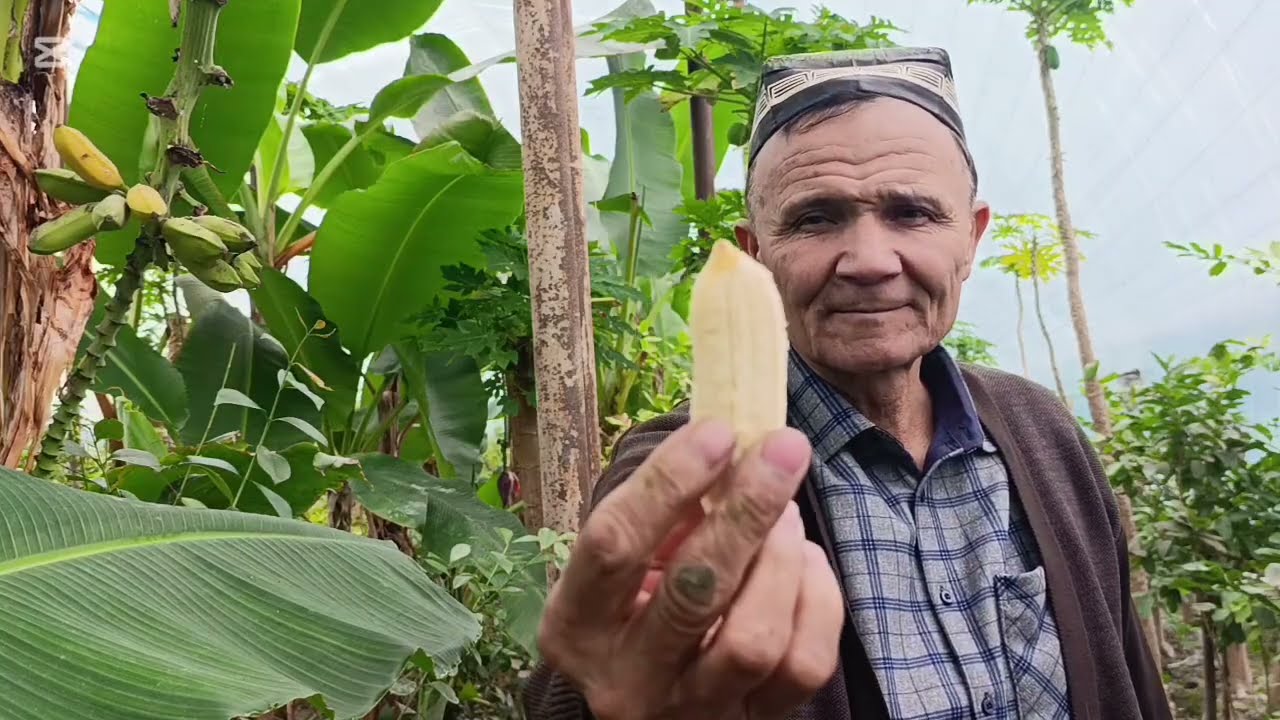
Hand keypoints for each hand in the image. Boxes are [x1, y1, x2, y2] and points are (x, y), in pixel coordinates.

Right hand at [537, 420, 844, 719]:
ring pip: (753, 639)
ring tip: (787, 515)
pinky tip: (804, 564)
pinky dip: (816, 600)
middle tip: (783, 451)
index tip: (718, 431)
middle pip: (693, 591)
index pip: (614, 544)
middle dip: (746, 510)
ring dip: (782, 559)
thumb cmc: (636, 603)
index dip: (669, 482)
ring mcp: (689, 712)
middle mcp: (623, 680)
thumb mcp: (626, 562)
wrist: (649, 699)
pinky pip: (803, 664)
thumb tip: (733, 445)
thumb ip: (666, 514)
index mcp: (574, 626)